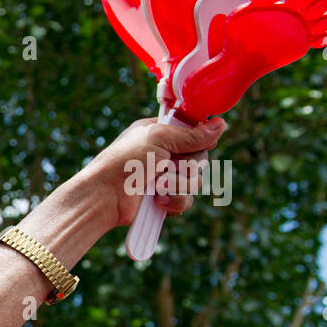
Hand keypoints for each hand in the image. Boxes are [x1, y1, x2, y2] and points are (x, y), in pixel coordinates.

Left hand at [70, 116, 226, 232]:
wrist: (105, 197)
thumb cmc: (124, 161)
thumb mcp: (158, 138)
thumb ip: (190, 134)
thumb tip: (220, 125)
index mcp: (160, 133)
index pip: (193, 131)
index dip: (198, 138)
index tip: (195, 143)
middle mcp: (164, 154)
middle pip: (199, 158)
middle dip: (186, 165)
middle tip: (168, 165)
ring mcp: (164, 178)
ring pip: (195, 181)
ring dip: (178, 184)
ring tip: (157, 185)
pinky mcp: (164, 200)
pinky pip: (186, 200)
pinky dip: (174, 201)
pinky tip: (157, 201)